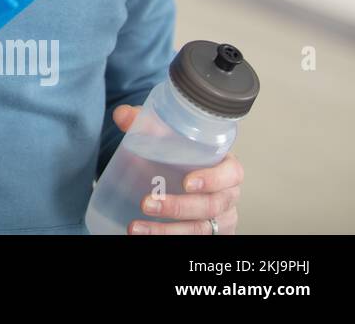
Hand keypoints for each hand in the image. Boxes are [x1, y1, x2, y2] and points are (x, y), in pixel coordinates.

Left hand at [112, 104, 242, 234]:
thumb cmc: (181, 155)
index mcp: (225, 166)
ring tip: (136, 227)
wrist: (180, 175)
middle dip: (178, 207)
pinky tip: (146, 236)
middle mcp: (227, 194)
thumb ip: (146, 123)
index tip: (187, 182)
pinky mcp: (209, 234)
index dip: (213, 179)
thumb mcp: (166, 137)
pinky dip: (168, 239)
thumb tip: (122, 114)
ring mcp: (220, 218)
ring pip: (200, 229)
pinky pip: (194, 241)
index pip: (232, 173)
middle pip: (212, 205)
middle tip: (147, 203)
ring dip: (167, 231)